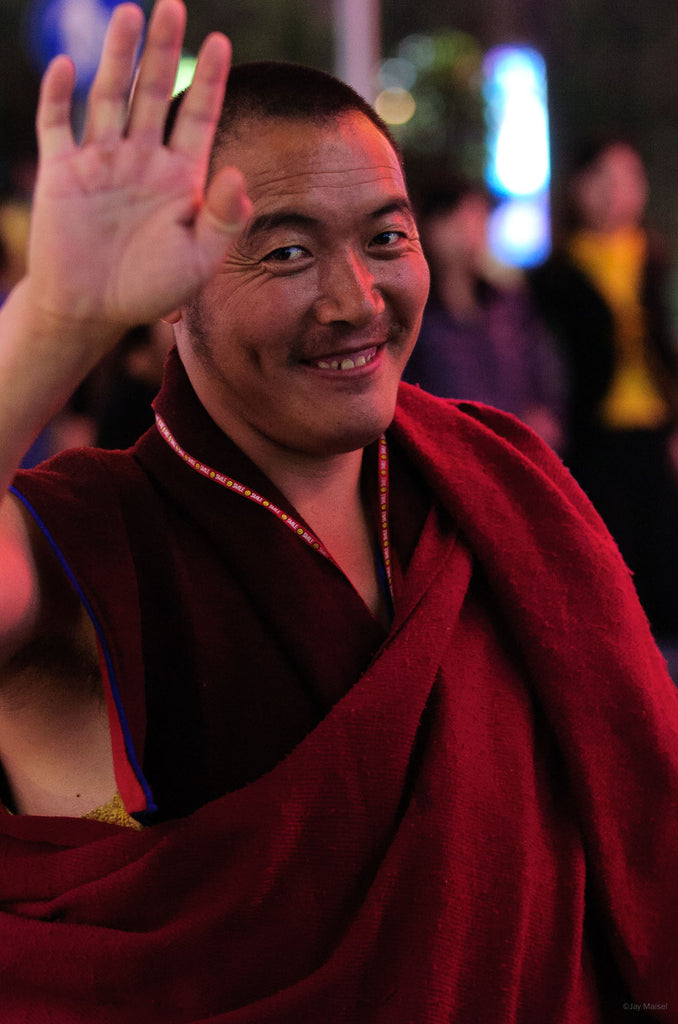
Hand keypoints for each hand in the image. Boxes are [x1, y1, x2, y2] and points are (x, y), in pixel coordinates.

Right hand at [25, 0, 249, 346]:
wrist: (91, 312)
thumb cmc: (149, 289)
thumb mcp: (198, 261)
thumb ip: (223, 220)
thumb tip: (240, 175)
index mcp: (179, 177)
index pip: (198, 116)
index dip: (208, 80)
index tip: (221, 42)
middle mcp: (141, 159)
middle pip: (153, 92)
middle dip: (163, 49)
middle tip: (172, 5)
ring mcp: (100, 162)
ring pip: (109, 97)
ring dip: (118, 58)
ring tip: (129, 14)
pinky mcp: (61, 173)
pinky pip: (56, 125)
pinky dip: (57, 96)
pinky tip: (65, 66)